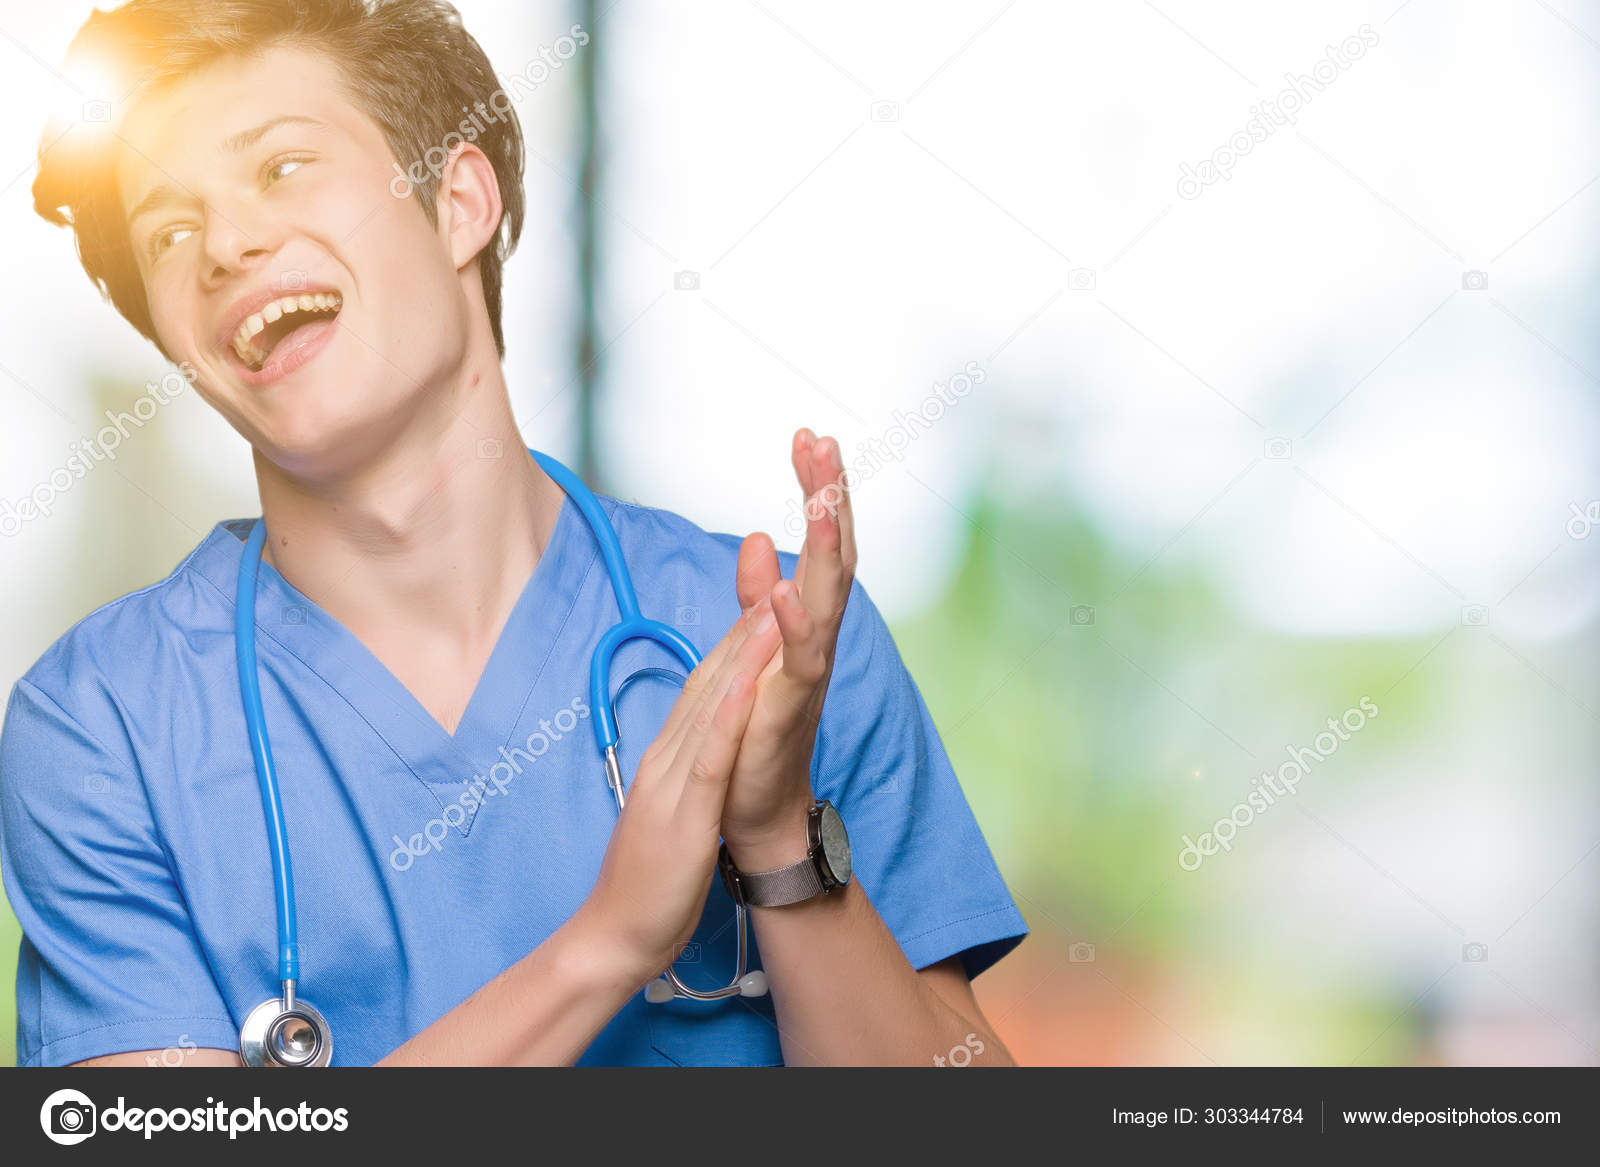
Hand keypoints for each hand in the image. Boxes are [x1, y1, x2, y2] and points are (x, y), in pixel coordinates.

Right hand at [576, 594, 782, 980]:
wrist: (615, 934)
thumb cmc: (648, 878)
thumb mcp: (673, 809)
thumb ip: (685, 771)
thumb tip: (704, 743)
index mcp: (670, 756)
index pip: (707, 686)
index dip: (738, 639)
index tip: (768, 596)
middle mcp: (669, 756)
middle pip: (710, 681)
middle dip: (746, 627)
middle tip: (778, 572)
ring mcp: (673, 781)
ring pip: (711, 706)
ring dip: (742, 654)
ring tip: (774, 604)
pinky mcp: (684, 814)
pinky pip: (709, 758)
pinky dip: (730, 717)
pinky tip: (751, 684)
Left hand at [720, 429, 857, 869]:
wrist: (753, 806)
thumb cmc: (754, 728)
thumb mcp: (748, 647)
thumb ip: (754, 597)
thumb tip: (753, 539)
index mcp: (806, 618)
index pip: (818, 542)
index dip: (817, 490)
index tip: (807, 437)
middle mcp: (818, 636)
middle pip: (832, 554)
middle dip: (830, 497)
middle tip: (824, 441)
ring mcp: (809, 670)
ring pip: (827, 597)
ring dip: (822, 545)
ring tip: (818, 494)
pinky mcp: (791, 707)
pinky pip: (801, 660)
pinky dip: (793, 623)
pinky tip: (783, 588)